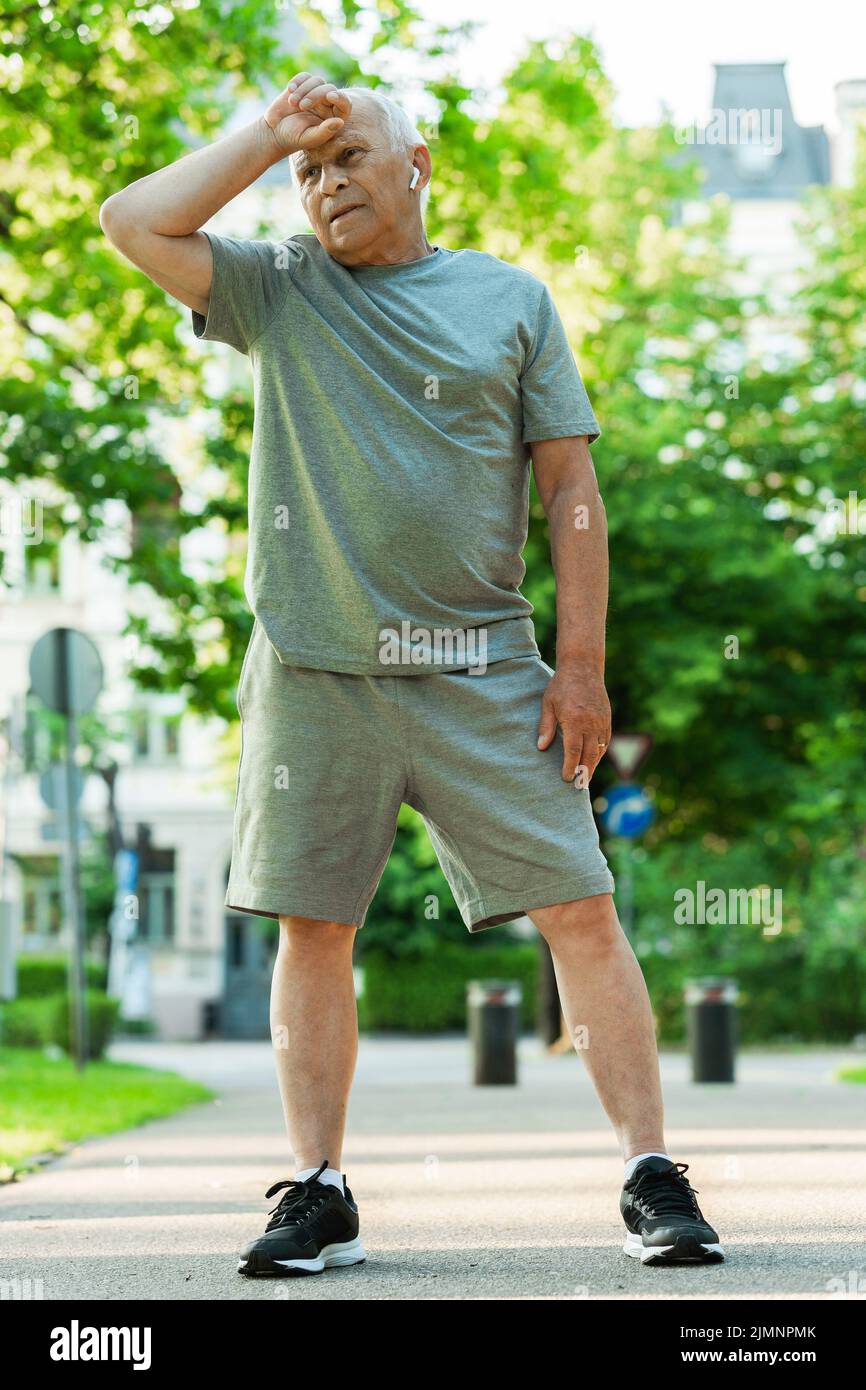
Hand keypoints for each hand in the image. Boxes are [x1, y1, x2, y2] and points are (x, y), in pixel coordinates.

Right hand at [263, 73, 351, 155]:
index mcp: (333, 118)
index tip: (330, 96)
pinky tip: (290, 90)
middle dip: (315, 95)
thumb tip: (340, 122)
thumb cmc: (293, 138)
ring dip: (304, 90)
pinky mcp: (302, 85)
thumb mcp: (309, 138)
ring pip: (317, 80)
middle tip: (302, 107)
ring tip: (292, 103)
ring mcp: (315, 93)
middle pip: (329, 89)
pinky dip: (297, 81)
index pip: (345, 104)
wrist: (274, 130)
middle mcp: (327, 104)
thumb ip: (325, 131)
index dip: (340, 98)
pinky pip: (305, 76)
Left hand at [537, 662, 610, 784]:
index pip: (574, 750)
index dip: (570, 766)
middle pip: (589, 754)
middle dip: (584, 772)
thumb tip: (541, 747)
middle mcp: (591, 723)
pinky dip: (600, 752)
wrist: (584, 668)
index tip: (566, 778)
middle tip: (578, 786)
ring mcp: (602, 721)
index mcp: (575, 720)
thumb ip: (546, 726)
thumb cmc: (561, 686)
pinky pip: (605, 740)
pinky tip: (593, 760)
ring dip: (593, 765)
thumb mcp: (548, 704)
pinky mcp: (607, 719)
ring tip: (585, 778)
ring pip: (599, 749)